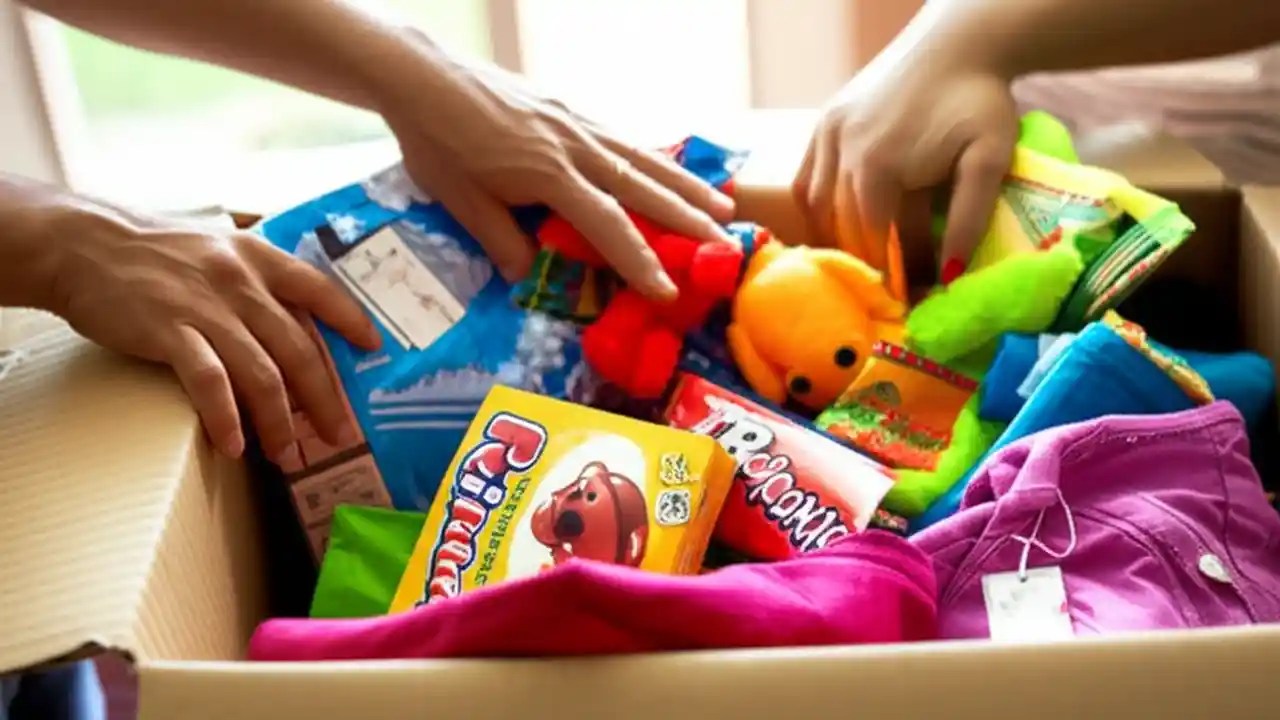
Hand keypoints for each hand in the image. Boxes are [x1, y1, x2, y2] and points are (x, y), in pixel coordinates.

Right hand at [47, 209, 380, 460]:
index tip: (373, 348)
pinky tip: (235, 445)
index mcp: (258, 257)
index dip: (350, 321)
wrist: (80, 242)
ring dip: (280, 422)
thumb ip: (253, 274)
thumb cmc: (150, 248)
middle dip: (325, 400)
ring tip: (287, 455)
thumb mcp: (215, 245)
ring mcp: (207, 308)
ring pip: (262, 374)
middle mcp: (241, 282)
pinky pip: (211, 383)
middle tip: (338, 435)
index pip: (320, 290)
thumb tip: (289, 310)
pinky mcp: (169, 332)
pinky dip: (227, 418)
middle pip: (299, 350)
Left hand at [380, 38, 735, 299]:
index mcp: (550, 174)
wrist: (424, 79)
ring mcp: (576, 123)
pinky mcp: (569, 109)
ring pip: (643, 157)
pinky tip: (666, 170)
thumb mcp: (463, 202)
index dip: (640, 261)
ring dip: (684, 183)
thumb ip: (502, 240)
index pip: (608, 226)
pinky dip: (653, 158)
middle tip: (724, 242)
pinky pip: (623, 139)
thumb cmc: (438, 143)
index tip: (667, 291)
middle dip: (687, 217)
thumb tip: (529, 277)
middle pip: (643, 186)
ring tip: (721, 204)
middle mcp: (575, 146)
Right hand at [795, 42, 1018, 282]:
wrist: (959, 41)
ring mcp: (826, 135)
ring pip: (819, 208)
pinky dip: (817, 206)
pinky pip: (806, 179)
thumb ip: (968, 218)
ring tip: (868, 257)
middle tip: (894, 286)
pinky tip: (838, 223)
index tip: (914, 298)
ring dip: (840, 236)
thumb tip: (949, 276)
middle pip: (846, 229)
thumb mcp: (989, 159)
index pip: (878, 243)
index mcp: (877, 169)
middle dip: (870, 260)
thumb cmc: (980, 99)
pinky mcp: (824, 122)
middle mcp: (841, 154)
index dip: (896, 274)